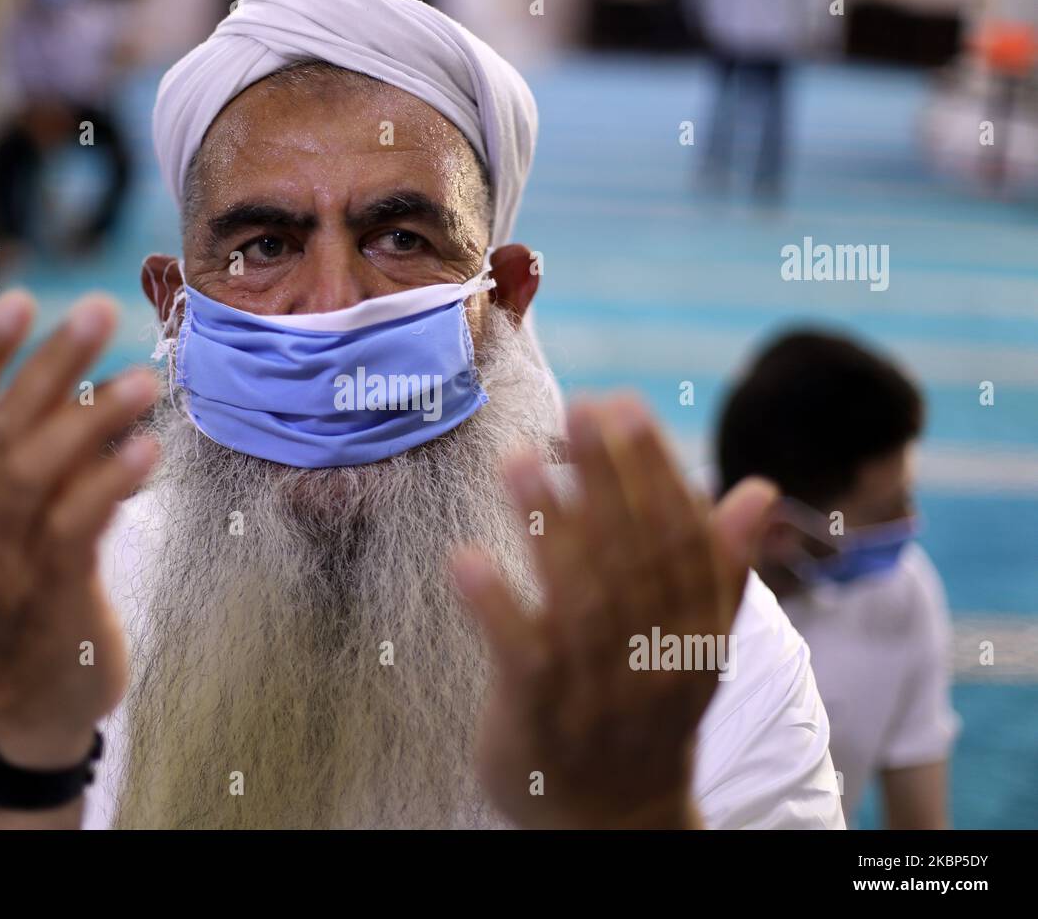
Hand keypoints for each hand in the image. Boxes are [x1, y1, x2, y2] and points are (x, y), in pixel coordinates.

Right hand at [0, 292, 159, 767]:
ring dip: (92, 417)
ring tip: (143, 377)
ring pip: (37, 471)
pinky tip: (149, 446)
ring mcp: (2, 563)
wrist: (17, 708)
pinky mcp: (53, 595)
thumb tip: (83, 386)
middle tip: (98, 312)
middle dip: (48, 363)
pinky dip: (113, 479)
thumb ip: (23, 467)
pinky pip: (80, 524)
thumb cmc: (17, 600)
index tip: (17, 302)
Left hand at [452, 394, 776, 827]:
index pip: (681, 537)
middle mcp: (652, 654)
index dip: (653, 469)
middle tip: (577, 409)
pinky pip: (518, 656)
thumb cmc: (651, 712)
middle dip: (604, 476)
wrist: (619, 820)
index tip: (622, 407)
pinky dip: (495, 606)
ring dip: (547, 524)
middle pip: (631, 554)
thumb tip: (759, 487)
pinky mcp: (536, 715)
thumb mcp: (698, 643)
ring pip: (577, 596)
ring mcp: (593, 686)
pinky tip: (467, 557)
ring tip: (519, 460)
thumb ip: (724, 565)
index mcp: (695, 629)